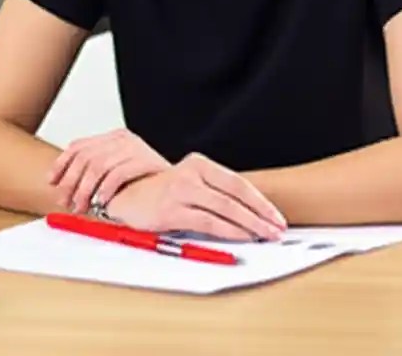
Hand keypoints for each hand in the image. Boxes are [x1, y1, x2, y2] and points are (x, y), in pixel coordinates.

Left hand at [47, 129, 171, 213]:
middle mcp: (122, 138)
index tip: (52, 182)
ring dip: (85, 189)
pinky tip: (100, 202)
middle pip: (85, 156)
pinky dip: (104, 190)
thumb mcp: (116, 174)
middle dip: (70, 181)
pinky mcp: (146, 159)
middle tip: (64, 200)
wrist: (180, 188)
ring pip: (97, 166)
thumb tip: (59, 185)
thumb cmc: (145, 185)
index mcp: (112, 137)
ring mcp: (135, 147)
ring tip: (81, 206)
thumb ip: (93, 173)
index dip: (61, 164)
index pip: (78, 145)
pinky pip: (117, 174)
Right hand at [105, 153, 287, 241]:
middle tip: (277, 229)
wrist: (124, 199)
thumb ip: (215, 193)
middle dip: (261, 215)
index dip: (260, 201)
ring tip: (265, 236)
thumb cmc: (160, 195)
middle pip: (235, 195)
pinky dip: (229, 231)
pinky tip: (241, 237)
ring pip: (226, 209)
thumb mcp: (189, 185)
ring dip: (250, 225)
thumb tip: (251, 214)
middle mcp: (189, 173)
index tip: (276, 216)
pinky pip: (208, 222)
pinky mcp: (171, 211)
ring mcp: (180, 191)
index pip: (238, 182)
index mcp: (198, 164)